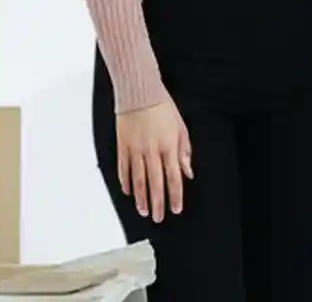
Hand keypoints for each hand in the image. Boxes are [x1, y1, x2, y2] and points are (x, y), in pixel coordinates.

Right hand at [115, 100, 191, 222]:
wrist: (139, 93)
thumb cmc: (162, 107)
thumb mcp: (181, 128)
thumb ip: (184, 151)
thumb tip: (188, 172)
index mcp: (168, 147)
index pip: (173, 177)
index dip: (175, 195)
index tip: (176, 209)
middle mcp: (151, 151)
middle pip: (155, 183)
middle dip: (158, 203)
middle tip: (159, 217)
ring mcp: (135, 150)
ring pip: (138, 180)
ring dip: (141, 198)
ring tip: (143, 210)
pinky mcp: (122, 146)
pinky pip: (123, 169)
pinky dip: (126, 182)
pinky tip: (128, 192)